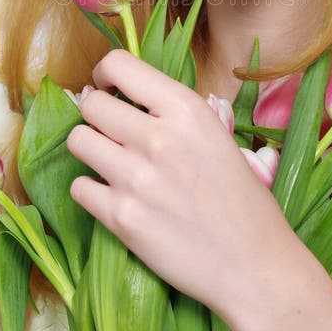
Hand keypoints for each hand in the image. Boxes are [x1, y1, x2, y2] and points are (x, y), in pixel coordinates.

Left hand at [66, 49, 291, 313]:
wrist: (254, 265)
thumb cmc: (241, 199)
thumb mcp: (216, 136)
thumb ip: (170, 113)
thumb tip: (113, 96)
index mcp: (186, 109)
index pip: (118, 65)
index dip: (104, 74)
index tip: (109, 89)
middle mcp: (158, 137)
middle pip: (91, 104)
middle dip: (96, 115)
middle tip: (111, 133)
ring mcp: (136, 178)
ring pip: (77, 141)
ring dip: (90, 150)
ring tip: (112, 164)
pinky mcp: (121, 218)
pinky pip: (79, 187)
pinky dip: (92, 191)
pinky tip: (115, 197)